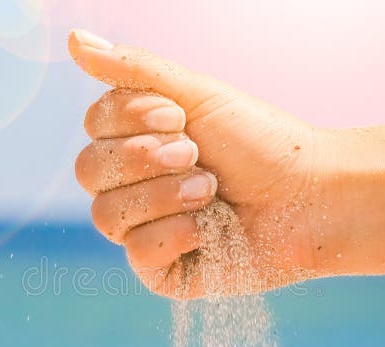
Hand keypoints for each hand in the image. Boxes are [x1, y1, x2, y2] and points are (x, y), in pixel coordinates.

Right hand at [69, 30, 328, 297]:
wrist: (311, 196)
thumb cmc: (261, 143)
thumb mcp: (198, 95)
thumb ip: (134, 70)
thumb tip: (73, 38)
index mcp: (138, 140)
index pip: (93, 127)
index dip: (130, 121)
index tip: (180, 118)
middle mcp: (135, 185)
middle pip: (88, 171)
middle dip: (145, 158)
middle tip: (194, 153)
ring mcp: (146, 229)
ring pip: (106, 216)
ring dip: (164, 196)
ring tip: (210, 191)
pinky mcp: (163, 271)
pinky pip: (136, 253)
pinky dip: (176, 234)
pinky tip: (209, 229)